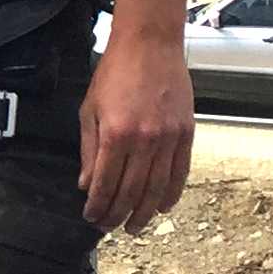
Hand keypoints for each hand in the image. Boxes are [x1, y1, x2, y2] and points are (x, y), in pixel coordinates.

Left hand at [81, 30, 193, 233]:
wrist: (149, 46)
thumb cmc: (115, 73)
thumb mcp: (90, 110)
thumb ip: (89, 151)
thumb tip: (86, 185)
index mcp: (115, 135)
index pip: (105, 184)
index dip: (98, 206)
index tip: (92, 217)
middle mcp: (144, 140)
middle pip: (131, 191)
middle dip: (118, 215)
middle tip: (110, 227)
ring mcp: (168, 138)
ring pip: (156, 188)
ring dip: (144, 212)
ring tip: (134, 226)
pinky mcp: (186, 133)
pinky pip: (180, 173)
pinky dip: (171, 193)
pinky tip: (161, 206)